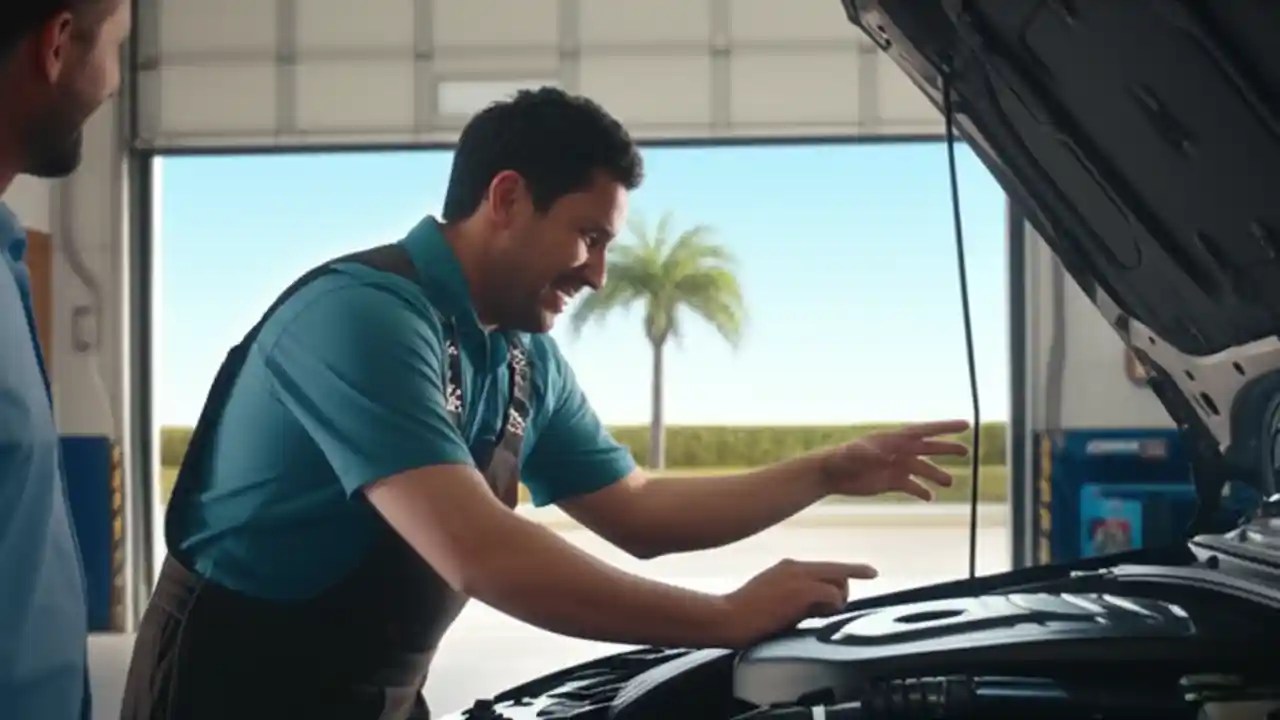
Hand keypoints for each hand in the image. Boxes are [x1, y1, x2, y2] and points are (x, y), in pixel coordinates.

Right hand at [714, 559, 877, 647]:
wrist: (728, 617)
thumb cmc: (748, 614)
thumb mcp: (775, 596)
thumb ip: (798, 595)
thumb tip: (822, 604)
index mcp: (789, 566)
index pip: (828, 566)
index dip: (852, 569)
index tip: (871, 572)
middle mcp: (797, 566)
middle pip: (839, 576)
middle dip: (838, 596)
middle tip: (817, 613)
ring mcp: (801, 576)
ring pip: (839, 587)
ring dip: (832, 605)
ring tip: (806, 616)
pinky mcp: (804, 590)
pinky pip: (833, 599)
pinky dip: (828, 610)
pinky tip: (807, 616)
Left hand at [818, 419, 970, 501]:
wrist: (830, 475)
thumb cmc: (841, 459)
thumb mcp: (854, 454)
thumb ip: (869, 453)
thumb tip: (884, 455)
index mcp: (893, 439)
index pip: (923, 431)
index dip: (944, 428)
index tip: (964, 425)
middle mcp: (897, 451)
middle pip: (927, 448)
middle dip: (946, 449)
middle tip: (966, 452)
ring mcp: (895, 466)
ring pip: (921, 469)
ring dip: (936, 475)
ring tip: (949, 483)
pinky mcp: (890, 481)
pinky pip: (911, 486)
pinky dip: (921, 491)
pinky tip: (929, 498)